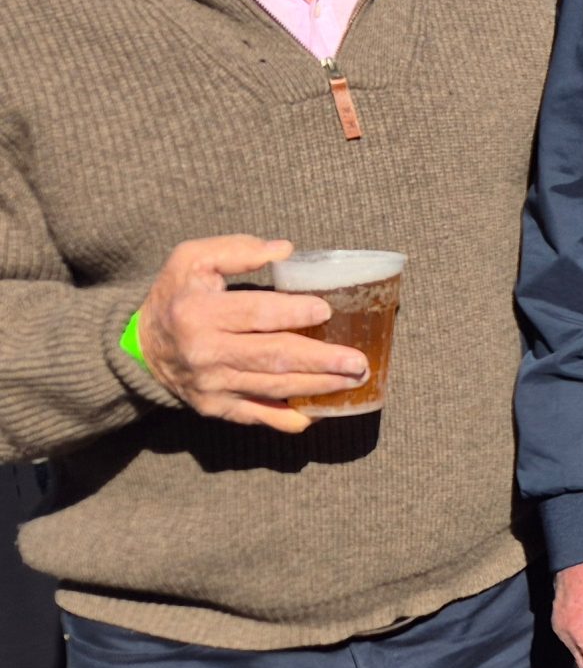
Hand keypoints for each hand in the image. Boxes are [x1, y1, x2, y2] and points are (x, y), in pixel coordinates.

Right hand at [134, 236, 370, 433]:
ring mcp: (212, 386)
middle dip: (320, 361)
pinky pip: (260, 416)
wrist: (141, 348)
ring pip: (273, 387)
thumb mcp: (192, 260)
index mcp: (199, 314)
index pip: (256, 314)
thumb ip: (236, 250)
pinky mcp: (217, 407)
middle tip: (357, 360)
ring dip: (318, 386)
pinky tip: (323, 411)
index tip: (327, 310)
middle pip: (272, 358)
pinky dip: (292, 417)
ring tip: (354, 379)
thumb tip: (284, 250)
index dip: (293, 312)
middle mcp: (206, 354)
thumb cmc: (177, 296)